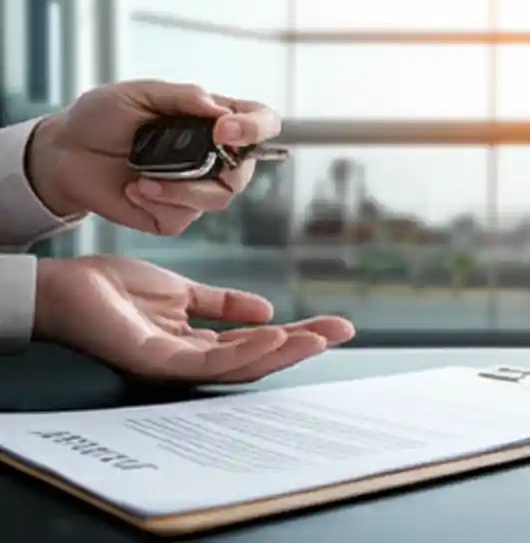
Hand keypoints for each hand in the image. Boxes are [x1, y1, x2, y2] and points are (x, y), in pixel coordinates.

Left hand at [27, 79, 282, 235]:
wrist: (64, 153)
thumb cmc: (101, 118)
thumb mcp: (137, 93)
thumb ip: (181, 96)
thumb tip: (218, 109)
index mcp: (213, 121)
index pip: (261, 122)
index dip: (256, 127)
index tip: (224, 127)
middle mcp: (213, 156)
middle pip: (246, 169)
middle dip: (224, 167)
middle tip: (187, 157)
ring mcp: (195, 188)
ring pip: (219, 198)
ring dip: (183, 188)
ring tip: (144, 178)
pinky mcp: (173, 215)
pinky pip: (183, 216)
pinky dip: (157, 202)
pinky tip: (134, 189)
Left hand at [34, 256, 354, 383]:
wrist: (65, 285)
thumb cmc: (111, 290)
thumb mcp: (181, 291)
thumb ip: (221, 303)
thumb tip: (268, 311)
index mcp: (198, 345)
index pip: (256, 343)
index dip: (297, 335)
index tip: (335, 325)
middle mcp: (191, 361)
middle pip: (258, 359)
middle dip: (303, 347)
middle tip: (343, 333)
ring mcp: (175, 365)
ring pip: (241, 366)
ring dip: (284, 352)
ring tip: (318, 338)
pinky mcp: (158, 361)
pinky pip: (209, 361)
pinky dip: (245, 350)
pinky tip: (275, 333)